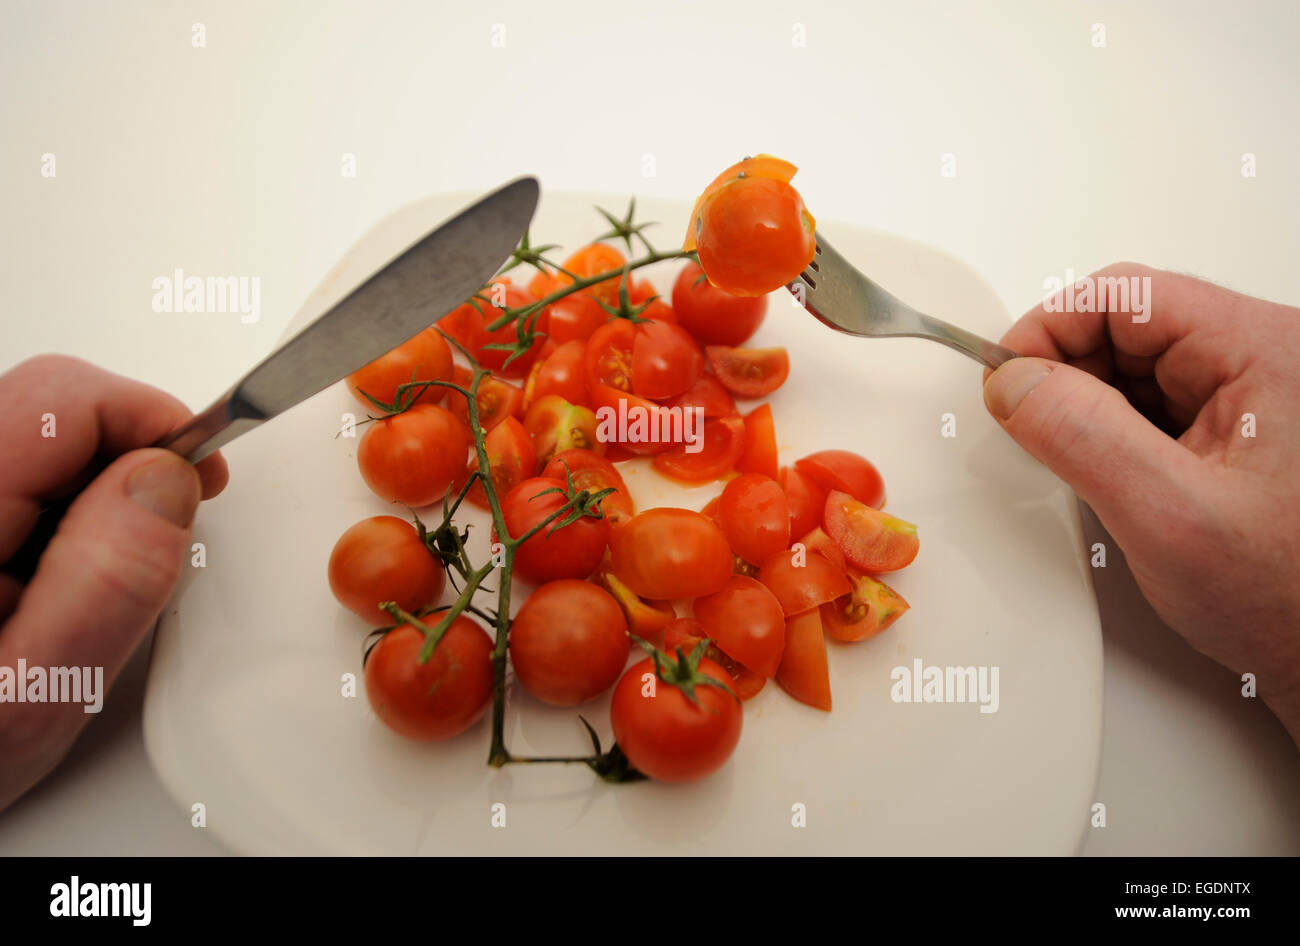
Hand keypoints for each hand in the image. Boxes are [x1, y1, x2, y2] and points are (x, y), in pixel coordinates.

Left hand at [0, 355, 227, 810]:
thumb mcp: (32, 698)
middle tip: (172, 519)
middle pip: (47, 406)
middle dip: (128, 453)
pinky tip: (51, 574)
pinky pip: (13, 480)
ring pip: (30, 441)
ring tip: (95, 572)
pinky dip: (51, 510)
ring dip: (89, 488)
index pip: (65, 398)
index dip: (155, 421)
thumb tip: (166, 482)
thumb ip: (106, 583)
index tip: (203, 474)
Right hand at [982, 264, 1299, 746]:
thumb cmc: (1295, 598)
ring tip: (1087, 469)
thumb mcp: (1169, 517)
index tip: (1004, 379)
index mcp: (1267, 351)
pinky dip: (1113, 436)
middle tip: (1028, 426)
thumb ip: (1083, 436)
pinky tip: (1114, 480)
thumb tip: (1015, 382)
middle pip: (1127, 326)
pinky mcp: (1239, 431)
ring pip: (1135, 369)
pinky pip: (1152, 408)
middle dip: (1065, 373)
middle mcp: (1266, 361)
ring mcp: (1254, 396)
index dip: (1050, 330)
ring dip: (1088, 409)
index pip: (1126, 296)